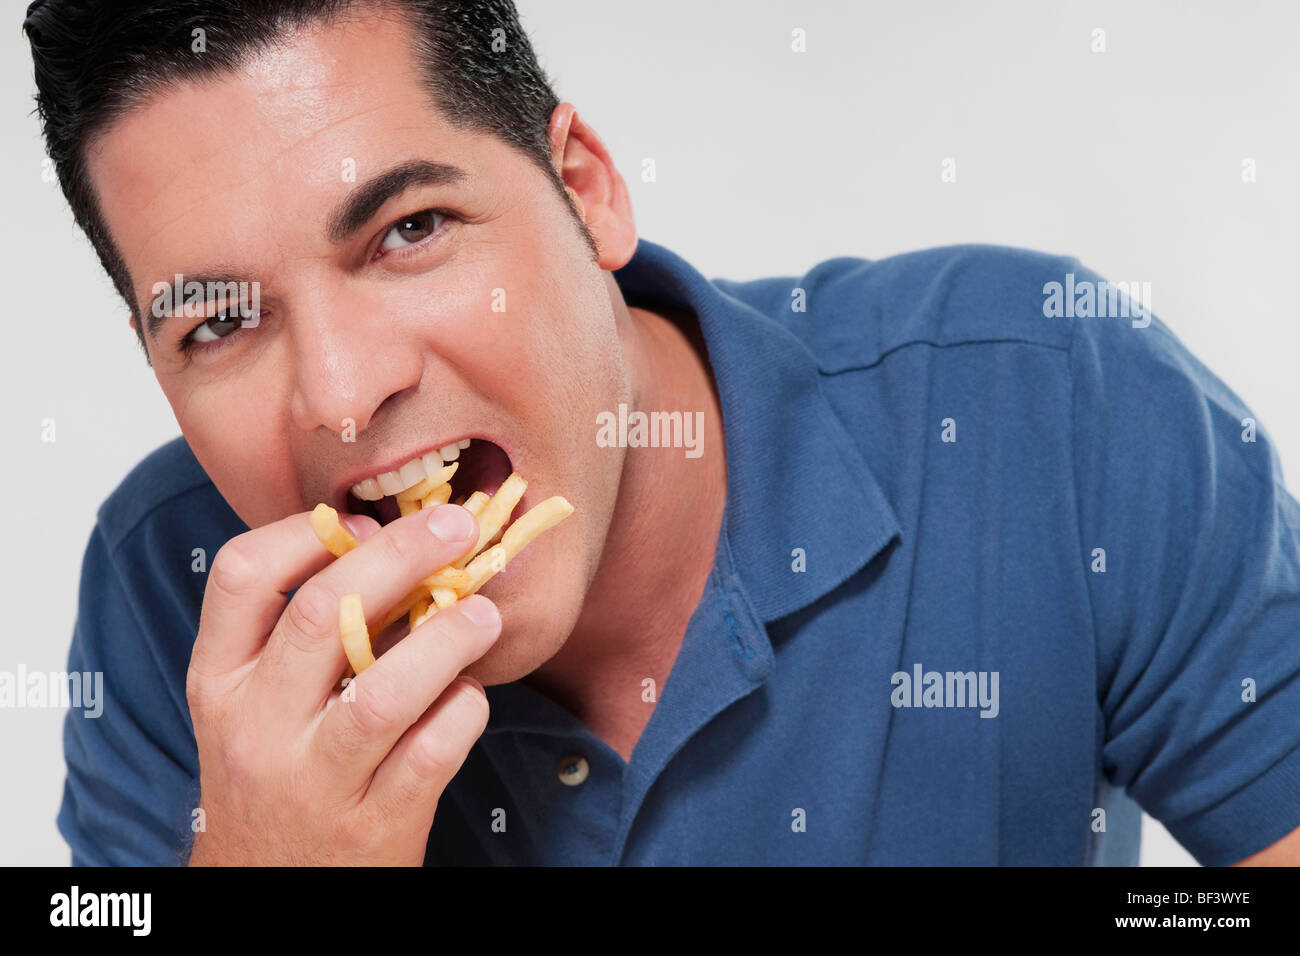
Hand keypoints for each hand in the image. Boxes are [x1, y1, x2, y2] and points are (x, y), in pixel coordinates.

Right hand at [185, 504, 498, 864]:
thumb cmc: (276, 775)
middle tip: (456, 527)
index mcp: (221, 682)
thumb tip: (389, 542)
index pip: (240, 576)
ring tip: (484, 613)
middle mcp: (257, 728)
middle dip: (399, 555)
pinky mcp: (375, 825)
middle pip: (321, 615)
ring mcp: (314, 782)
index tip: (364, 523)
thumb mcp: (255, 706)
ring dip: (448, 638)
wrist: (268, 890)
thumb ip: (301, 634)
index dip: (307, 533)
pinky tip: (471, 694)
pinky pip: (432, 751)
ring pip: (384, 692)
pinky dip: (465, 710)